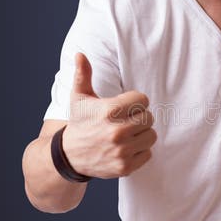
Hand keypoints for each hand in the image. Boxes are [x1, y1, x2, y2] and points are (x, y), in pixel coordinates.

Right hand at [61, 52, 156, 178]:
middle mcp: (116, 131)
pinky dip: (140, 151)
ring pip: (151, 135)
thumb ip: (83, 74)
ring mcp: (121, 151)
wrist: (69, 156)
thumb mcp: (79, 97)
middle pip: (149, 117)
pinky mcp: (125, 167)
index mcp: (109, 111)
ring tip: (127, 134)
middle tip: (126, 121)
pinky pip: (148, 153)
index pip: (143, 99)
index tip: (125, 106)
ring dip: (142, 134)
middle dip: (139, 117)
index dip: (135, 102)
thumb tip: (80, 54)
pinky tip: (126, 147)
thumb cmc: (79, 122)